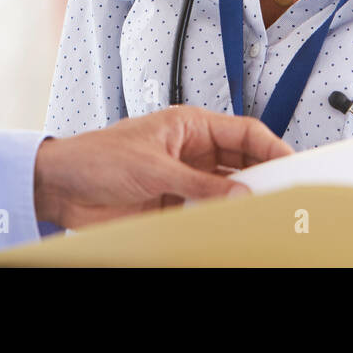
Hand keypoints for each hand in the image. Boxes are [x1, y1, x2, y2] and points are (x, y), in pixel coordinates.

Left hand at [32, 106, 293, 230]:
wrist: (60, 187)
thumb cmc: (96, 157)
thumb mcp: (154, 168)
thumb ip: (200, 184)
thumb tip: (240, 193)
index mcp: (190, 126)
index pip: (243, 132)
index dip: (271, 145)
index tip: (292, 162)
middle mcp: (191, 151)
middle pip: (241, 162)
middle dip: (262, 176)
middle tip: (283, 193)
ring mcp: (184, 179)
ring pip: (227, 189)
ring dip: (241, 201)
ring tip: (261, 212)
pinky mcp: (173, 204)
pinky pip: (207, 211)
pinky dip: (220, 219)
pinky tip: (231, 226)